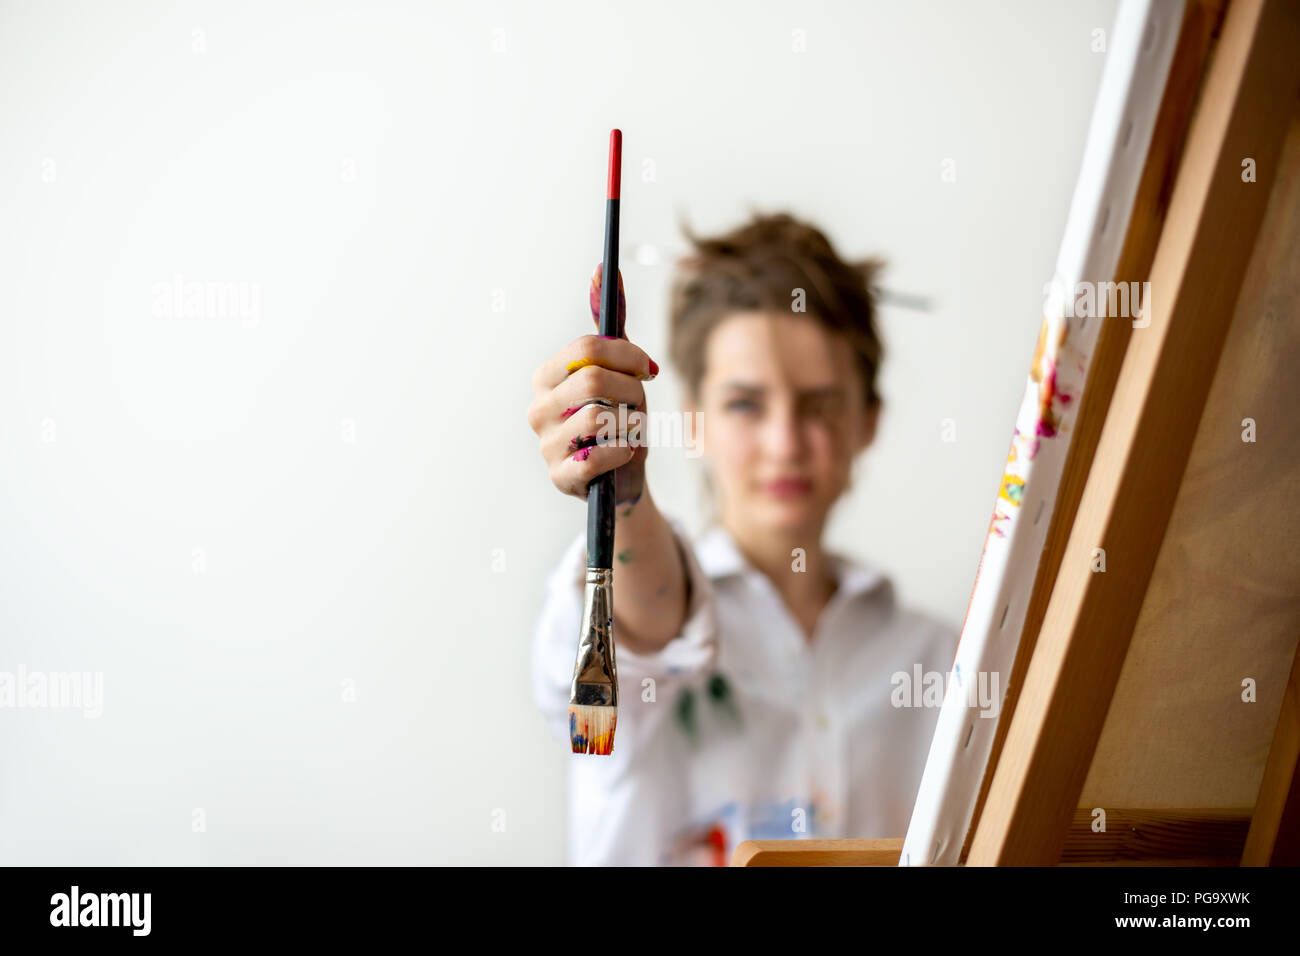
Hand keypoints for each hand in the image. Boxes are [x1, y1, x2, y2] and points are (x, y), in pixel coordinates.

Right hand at [526, 263, 656, 507]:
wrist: (622, 478)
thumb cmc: (619, 420)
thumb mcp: (620, 373)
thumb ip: (612, 326)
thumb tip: (604, 268)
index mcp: (547, 376)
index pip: (586, 349)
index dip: (627, 355)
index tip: (649, 370)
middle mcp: (538, 408)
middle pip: (593, 379)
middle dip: (632, 390)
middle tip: (642, 402)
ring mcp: (546, 444)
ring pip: (599, 417)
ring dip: (632, 423)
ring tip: (633, 431)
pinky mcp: (560, 477)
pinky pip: (600, 456)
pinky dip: (625, 451)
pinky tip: (626, 453)